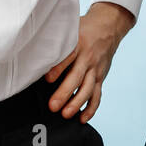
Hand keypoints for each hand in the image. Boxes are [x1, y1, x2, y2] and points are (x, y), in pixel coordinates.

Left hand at [44, 1, 134, 122]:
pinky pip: (97, 94)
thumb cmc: (83, 29)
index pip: (68, 56)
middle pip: (77, 77)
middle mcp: (88, 57)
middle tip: (53, 106)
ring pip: (88, 88)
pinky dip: (91, 108)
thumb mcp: (71, 29)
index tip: (47, 79)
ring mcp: (96, 69)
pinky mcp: (101, 77)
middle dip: (65, 93)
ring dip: (77, 103)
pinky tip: (82, 118)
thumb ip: (58, 41)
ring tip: (66, 114)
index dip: (58, 68)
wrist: (108, 26)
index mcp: (78, 43)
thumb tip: (36, 53)